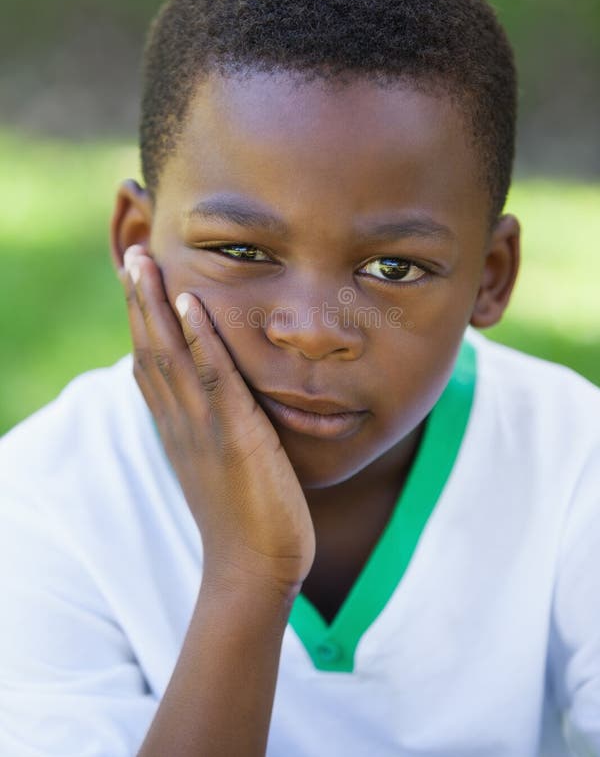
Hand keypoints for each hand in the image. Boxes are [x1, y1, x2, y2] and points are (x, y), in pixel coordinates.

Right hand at [119, 245, 315, 595]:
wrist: (254, 569)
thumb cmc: (246, 517)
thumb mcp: (221, 465)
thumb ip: (214, 430)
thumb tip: (221, 406)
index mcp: (177, 427)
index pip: (151, 363)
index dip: (141, 321)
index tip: (137, 283)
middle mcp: (180, 421)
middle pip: (149, 350)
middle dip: (138, 301)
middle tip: (132, 256)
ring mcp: (202, 427)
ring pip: (169, 355)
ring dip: (155, 306)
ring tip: (145, 263)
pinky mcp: (232, 434)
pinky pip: (211, 377)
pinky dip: (198, 338)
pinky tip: (190, 304)